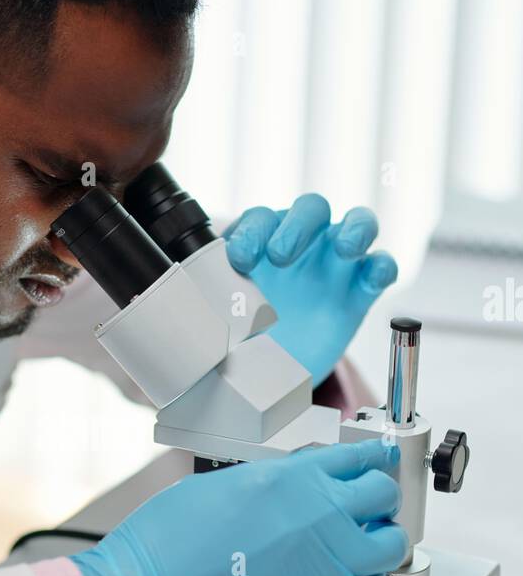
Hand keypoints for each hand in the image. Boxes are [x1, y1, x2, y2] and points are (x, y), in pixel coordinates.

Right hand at [70, 439, 406, 575]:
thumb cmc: (161, 549)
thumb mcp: (213, 490)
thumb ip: (260, 488)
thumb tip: (276, 497)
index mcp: (287, 476)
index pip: (355, 457)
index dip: (371, 460)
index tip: (378, 463)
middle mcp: (316, 510)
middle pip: (383, 494)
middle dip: (379, 502)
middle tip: (367, 512)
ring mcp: (327, 556)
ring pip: (391, 543)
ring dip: (381, 544)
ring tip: (362, 551)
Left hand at [224, 194, 397, 385]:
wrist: (277, 366)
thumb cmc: (250, 330)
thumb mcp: (227, 319)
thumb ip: (216, 308)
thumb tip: (194, 321)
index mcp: (264, 242)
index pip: (262, 220)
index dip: (253, 233)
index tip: (240, 260)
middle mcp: (303, 243)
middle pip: (311, 209)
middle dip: (297, 227)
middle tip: (280, 257)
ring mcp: (336, 263)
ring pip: (357, 223)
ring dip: (355, 230)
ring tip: (345, 249)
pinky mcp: (361, 289)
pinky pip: (380, 266)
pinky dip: (381, 268)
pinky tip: (372, 278)